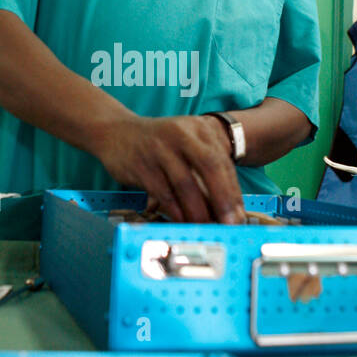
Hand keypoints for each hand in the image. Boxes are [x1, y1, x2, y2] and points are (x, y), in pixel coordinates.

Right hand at [91, 114, 245, 223]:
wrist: (116, 132)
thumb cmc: (158, 144)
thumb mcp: (185, 144)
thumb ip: (205, 168)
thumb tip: (227, 206)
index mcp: (198, 128)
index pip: (223, 162)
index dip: (233, 191)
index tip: (240, 215)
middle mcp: (181, 134)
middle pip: (210, 167)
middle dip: (223, 199)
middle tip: (230, 224)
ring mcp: (159, 149)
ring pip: (185, 184)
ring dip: (199, 211)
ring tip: (207, 228)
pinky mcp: (141, 165)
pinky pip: (163, 193)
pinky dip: (175, 211)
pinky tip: (183, 223)